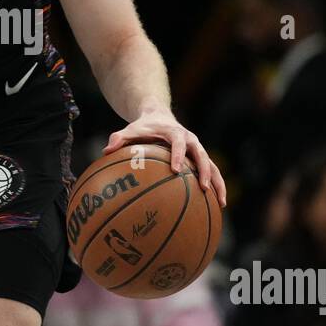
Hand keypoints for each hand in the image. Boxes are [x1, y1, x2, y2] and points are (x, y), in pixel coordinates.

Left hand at [102, 107, 226, 205]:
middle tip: (202, 188)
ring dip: (217, 183)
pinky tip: (217, 208)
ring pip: (213, 166)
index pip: (180, 142)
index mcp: (175, 132)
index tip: (176, 170)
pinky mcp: (201, 159)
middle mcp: (191, 141)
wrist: (160, 117)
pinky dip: (216, 188)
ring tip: (220, 204)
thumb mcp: (130, 130)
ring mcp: (198, 150)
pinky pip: (212, 173)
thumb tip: (105, 150)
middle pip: (202, 155)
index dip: (179, 155)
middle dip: (203, 171)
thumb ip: (119, 138)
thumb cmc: (143, 127)